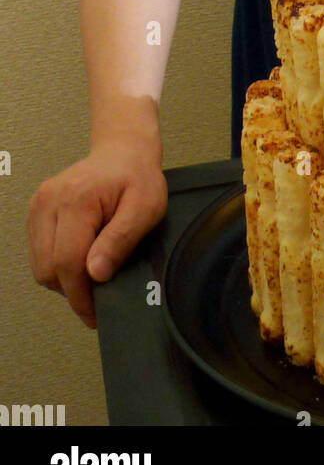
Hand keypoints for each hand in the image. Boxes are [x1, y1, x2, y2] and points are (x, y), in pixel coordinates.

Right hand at [26, 137, 167, 328]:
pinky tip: (80, 256)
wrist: (123, 151)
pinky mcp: (36, 211)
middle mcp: (50, 201)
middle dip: (73, 289)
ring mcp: (39, 205)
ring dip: (63, 278)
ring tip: (92, 269)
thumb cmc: (137, 177)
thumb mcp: (146, 208)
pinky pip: (38, 254)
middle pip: (48, 269)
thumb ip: (120, 240)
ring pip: (39, 266)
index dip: (80, 295)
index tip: (94, 313)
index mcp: (77, 199)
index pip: (66, 262)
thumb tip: (95, 274)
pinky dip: (57, 265)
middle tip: (99, 291)